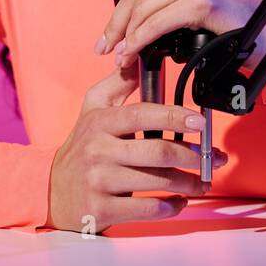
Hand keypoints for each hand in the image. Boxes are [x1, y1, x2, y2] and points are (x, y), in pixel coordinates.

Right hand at [44, 61, 229, 233]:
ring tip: (204, 181)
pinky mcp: (102, 210)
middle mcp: (99, 151)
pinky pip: (146, 210)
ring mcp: (100, 182)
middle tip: (213, 158)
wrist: (52, 191)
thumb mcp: (93, 108)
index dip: (174, 117)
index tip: (200, 122)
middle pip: (157, 153)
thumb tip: (139, 56)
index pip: (143, 115)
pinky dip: (170, 207)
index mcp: (101, 122)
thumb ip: (118, 82)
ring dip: (189, 183)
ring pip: (157, 182)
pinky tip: (180, 202)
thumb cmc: (81, 146)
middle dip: (193, 156)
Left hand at [56, 0, 265, 75]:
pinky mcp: (198, 1)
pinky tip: (132, 55)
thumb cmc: (231, 18)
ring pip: (140, 10)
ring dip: (124, 38)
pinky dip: (139, 44)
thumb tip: (122, 12)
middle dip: (112, 22)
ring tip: (119, 57)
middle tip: (102, 46)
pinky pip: (154, 26)